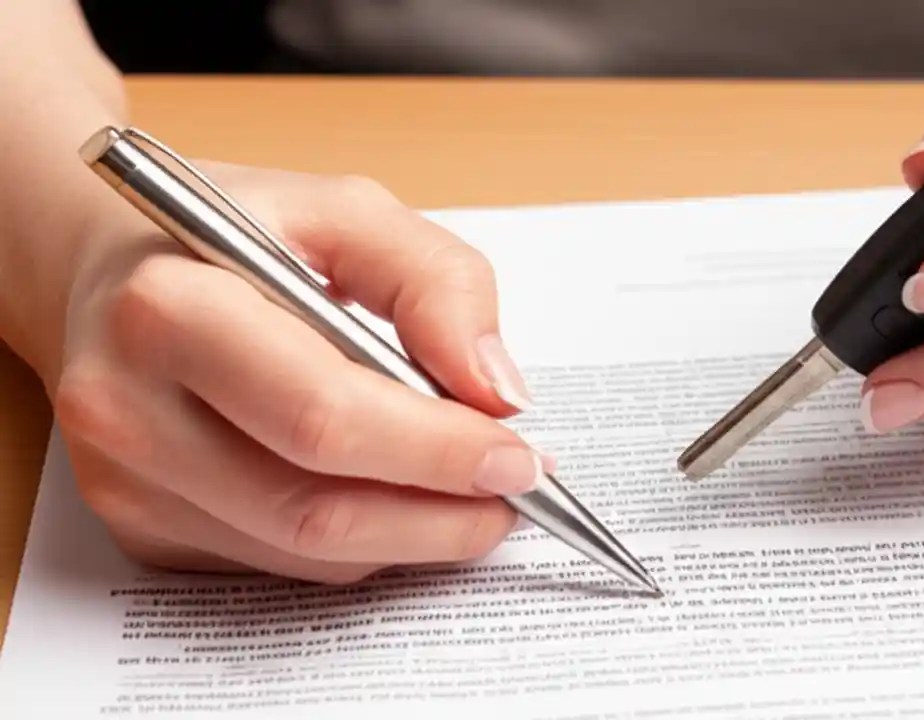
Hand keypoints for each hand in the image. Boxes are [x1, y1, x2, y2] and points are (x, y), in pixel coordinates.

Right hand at [48, 162, 546, 582]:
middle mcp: (125, 409)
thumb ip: (437, 283)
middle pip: (314, 507)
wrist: (113, 266)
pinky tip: (400, 500)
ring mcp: (126, 482)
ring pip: (304, 552)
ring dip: (412, 538)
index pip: (324, 415)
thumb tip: (497, 391)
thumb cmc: (239, 231)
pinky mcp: (142, 528)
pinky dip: (361, 544)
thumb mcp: (347, 211)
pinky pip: (280, 562)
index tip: (519, 456)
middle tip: (515, 492)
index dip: (437, 451)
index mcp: (170, 310)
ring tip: (474, 498)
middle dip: (440, 513)